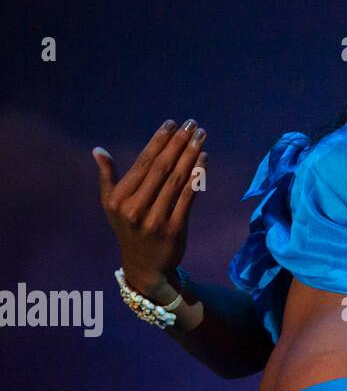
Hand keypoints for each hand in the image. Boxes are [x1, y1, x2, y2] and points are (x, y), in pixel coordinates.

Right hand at [94, 119, 208, 300]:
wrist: (145, 267)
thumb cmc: (129, 228)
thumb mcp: (112, 205)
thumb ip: (107, 177)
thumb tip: (98, 150)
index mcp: (119, 199)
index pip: (143, 163)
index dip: (159, 141)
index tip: (172, 124)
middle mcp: (134, 208)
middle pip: (161, 168)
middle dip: (178, 143)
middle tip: (192, 124)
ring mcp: (154, 219)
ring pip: (176, 180)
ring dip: (191, 155)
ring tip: (201, 136)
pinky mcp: (174, 228)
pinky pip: (188, 197)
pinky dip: (197, 176)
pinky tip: (205, 159)